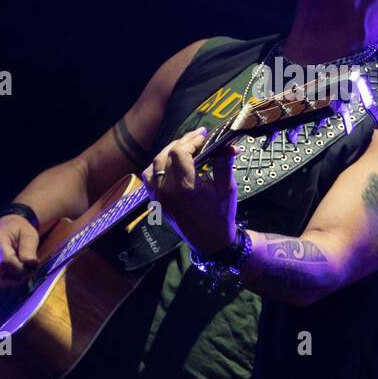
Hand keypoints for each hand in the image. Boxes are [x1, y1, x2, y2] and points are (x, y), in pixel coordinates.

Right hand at [0, 214, 40, 299]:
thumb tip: (31, 264)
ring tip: (9, 289)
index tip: (28, 272)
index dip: (18, 271)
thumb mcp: (29, 235)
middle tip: (18, 283)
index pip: (5, 261)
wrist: (6, 227)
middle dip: (4, 285)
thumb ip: (29, 249)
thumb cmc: (19, 232)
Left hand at [142, 127, 239, 255]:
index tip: (204, 136)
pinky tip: (171, 163)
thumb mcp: (227, 189)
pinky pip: (149, 176)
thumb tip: (228, 145)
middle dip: (182, 142)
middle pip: (166, 154)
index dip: (191, 140)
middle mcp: (168, 191)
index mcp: (185, 188)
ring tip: (185, 147)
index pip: (179, 153)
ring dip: (169, 151)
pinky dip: (158, 165)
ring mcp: (159, 197)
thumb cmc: (220, 216)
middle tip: (197, 138)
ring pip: (155, 163)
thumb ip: (224, 164)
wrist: (210, 242)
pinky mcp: (156, 200)